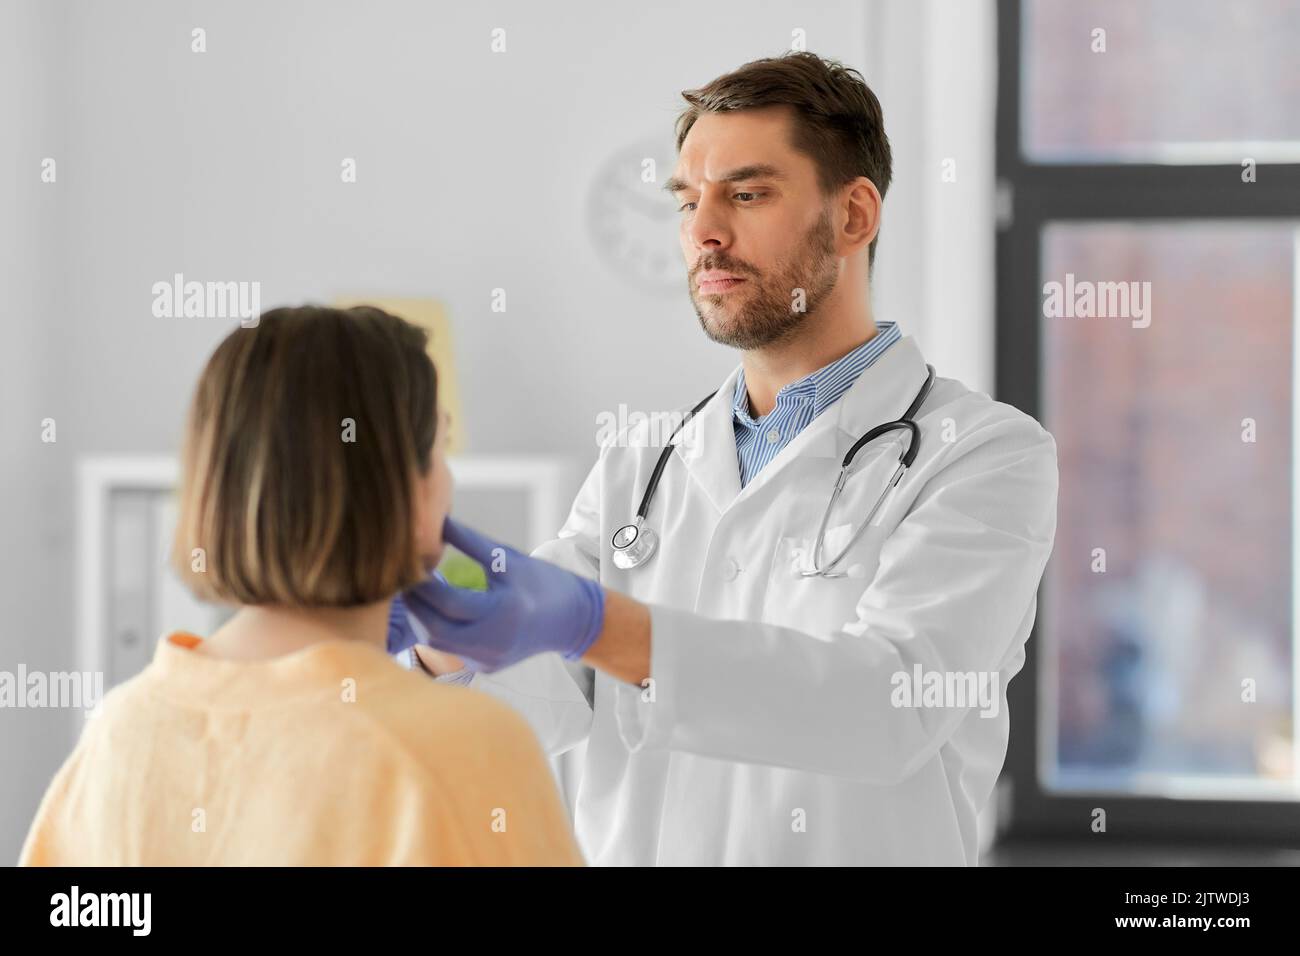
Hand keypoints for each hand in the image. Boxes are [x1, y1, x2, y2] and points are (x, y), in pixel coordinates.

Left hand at [400, 517, 605, 672]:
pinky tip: (436, 610)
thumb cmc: (541, 581)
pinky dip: (438, 629)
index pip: (449, 602)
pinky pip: (451, 649)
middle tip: (405, 581)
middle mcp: (495, 641)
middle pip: (435, 630)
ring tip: (418, 593)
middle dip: (415, 606)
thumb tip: (438, 521)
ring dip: (422, 619)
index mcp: (505, 610)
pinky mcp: (486, 667)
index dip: (423, 585)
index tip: (410, 566)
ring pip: (438, 644)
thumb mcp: (509, 558)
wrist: (571, 620)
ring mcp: (489, 659)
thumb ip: (471, 542)